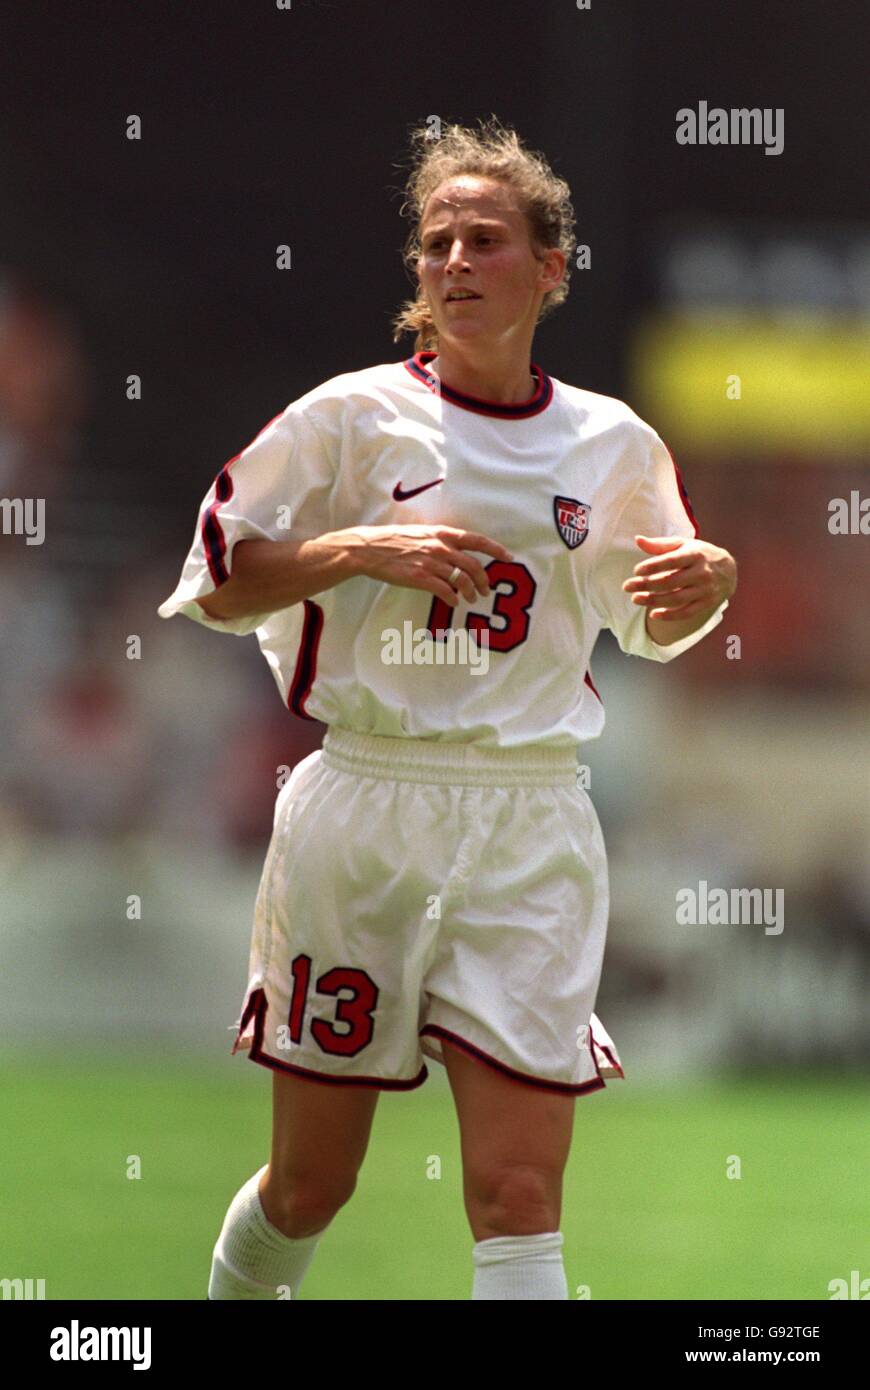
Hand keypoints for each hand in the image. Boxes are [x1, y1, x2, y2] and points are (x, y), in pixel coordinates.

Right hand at [342, 524, 513, 606]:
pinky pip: (444, 591)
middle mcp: (440, 547)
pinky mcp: (419, 578)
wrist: (369, 549)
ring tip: (471, 598)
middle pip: (473, 565)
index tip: (509, 558)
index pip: (477, 540)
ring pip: (462, 580)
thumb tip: (457, 552)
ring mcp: (430, 563)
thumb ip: (440, 541)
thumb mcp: (421, 533)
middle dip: (484, 580)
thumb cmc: (394, 540)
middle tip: (486, 590)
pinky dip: (453, 598)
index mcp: (442, 533)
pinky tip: (454, 602)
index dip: (496, 549)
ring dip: (471, 592)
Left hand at [622, 535, 736, 620]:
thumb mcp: (683, 544)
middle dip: (647, 585)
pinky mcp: (706, 603)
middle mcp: (701, 572)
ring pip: (677, 599)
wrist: (728, 570)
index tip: (636, 571)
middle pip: (671, 582)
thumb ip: (660, 545)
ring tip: (635, 599)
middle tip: (627, 587)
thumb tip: (637, 539)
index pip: (671, 561)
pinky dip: (670, 616)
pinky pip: (687, 612)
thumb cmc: (699, 554)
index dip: (653, 566)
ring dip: (654, 601)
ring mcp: (705, 590)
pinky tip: (653, 614)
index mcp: (694, 554)